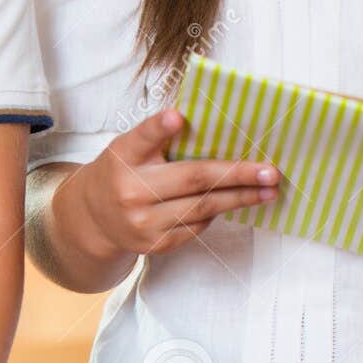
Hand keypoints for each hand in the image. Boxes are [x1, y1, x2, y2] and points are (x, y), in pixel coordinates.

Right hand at [62, 107, 281, 258]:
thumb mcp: (129, 147)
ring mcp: (142, 222)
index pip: (142, 138)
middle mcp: (130, 191)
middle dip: (236, 174)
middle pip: (192, 180)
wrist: (93, 217)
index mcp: (123, 157)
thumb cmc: (122, 171)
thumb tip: (204, 124)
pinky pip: (196, 226)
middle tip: (269, 171)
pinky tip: (235, 202)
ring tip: (268, 190)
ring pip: (202, 207)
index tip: (178, 117)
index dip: (159, 127)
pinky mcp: (155, 244)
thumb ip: (157, 137)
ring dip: (240, 198)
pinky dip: (218, 212)